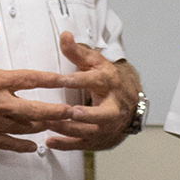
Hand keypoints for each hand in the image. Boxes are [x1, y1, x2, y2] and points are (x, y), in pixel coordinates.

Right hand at [0, 18, 76, 151]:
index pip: (31, 79)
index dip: (52, 79)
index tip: (67, 80)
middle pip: (37, 109)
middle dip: (58, 112)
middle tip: (76, 113)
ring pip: (26, 128)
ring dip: (44, 127)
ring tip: (59, 127)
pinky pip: (7, 144)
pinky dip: (22, 146)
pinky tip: (32, 147)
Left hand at [45, 33, 137, 150]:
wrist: (129, 101)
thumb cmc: (107, 79)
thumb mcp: (94, 62)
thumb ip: (76, 51)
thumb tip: (64, 35)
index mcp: (109, 82)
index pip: (96, 80)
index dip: (79, 80)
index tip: (63, 80)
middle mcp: (113, 106)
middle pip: (104, 114)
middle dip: (88, 115)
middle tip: (71, 112)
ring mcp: (108, 125)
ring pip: (91, 131)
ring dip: (70, 129)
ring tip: (50, 124)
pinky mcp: (101, 138)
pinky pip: (84, 143)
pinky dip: (67, 145)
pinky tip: (50, 142)